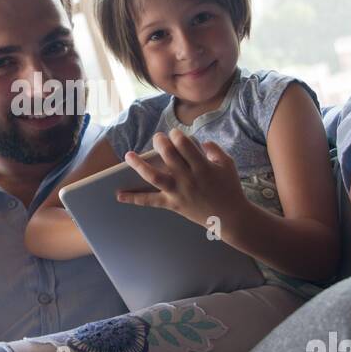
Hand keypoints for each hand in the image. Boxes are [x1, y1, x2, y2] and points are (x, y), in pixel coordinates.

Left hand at [116, 129, 246, 230]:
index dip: (176, 135)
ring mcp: (179, 192)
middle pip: (168, 155)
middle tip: (158, 138)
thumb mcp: (227, 164)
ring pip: (154, 177)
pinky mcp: (173, 205)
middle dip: (160, 141)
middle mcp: (189, 178)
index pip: (184, 144)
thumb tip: (199, 141)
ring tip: (128, 156)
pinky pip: (151, 202)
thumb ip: (214, 149)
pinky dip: (134, 199)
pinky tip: (119, 195)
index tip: (174, 134)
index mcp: (203, 167)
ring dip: (139, 165)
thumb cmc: (230, 188)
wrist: (231, 218)